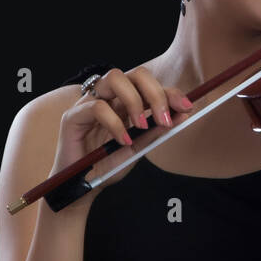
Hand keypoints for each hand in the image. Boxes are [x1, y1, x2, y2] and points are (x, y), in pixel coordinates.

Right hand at [52, 66, 194, 193]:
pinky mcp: (73, 115)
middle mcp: (109, 97)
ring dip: (134, 101)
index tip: (187, 106)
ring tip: (141, 126)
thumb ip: (157, 131)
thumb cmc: (108, 164)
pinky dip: (115, 123)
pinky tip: (123, 141)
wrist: (84, 186)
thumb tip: (183, 114)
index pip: (150, 85)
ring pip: (114, 78)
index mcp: (125, 101)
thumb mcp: (139, 147)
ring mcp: (90, 102)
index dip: (170, 92)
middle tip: (163, 118)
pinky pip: (97, 107)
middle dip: (155, 92)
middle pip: (135, 74)